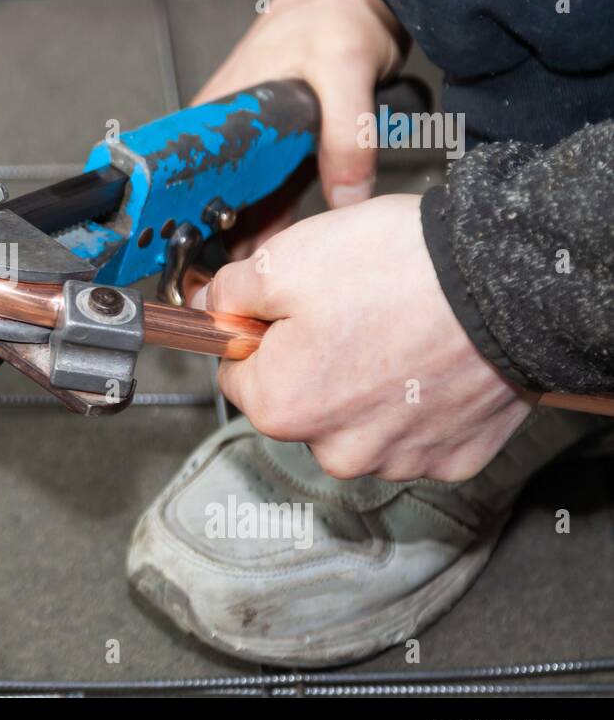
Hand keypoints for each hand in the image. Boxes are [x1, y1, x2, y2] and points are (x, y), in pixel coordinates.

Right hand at [191, 0, 407, 258]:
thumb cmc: (331, 12)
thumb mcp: (342, 67)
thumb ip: (346, 132)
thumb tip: (347, 195)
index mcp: (212, 112)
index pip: (177, 175)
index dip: (175, 217)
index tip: (181, 251)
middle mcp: (224, 133)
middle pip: (206, 200)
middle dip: (216, 240)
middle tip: (227, 281)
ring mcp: (252, 146)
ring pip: (239, 205)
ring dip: (247, 236)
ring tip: (253, 276)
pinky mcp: (280, 154)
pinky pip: (272, 198)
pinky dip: (276, 223)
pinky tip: (280, 253)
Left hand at [191, 194, 535, 481]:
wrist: (510, 283)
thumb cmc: (400, 271)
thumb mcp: (283, 260)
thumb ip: (230, 291)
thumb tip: (210, 305)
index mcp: (282, 408)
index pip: (238, 376)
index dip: (258, 334)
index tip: (286, 309)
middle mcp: (336, 450)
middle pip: (299, 403)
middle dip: (312, 360)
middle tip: (351, 309)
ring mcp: (399, 459)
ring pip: (356, 421)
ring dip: (366, 383)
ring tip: (397, 329)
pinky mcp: (453, 457)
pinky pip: (415, 431)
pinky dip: (418, 399)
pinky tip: (431, 359)